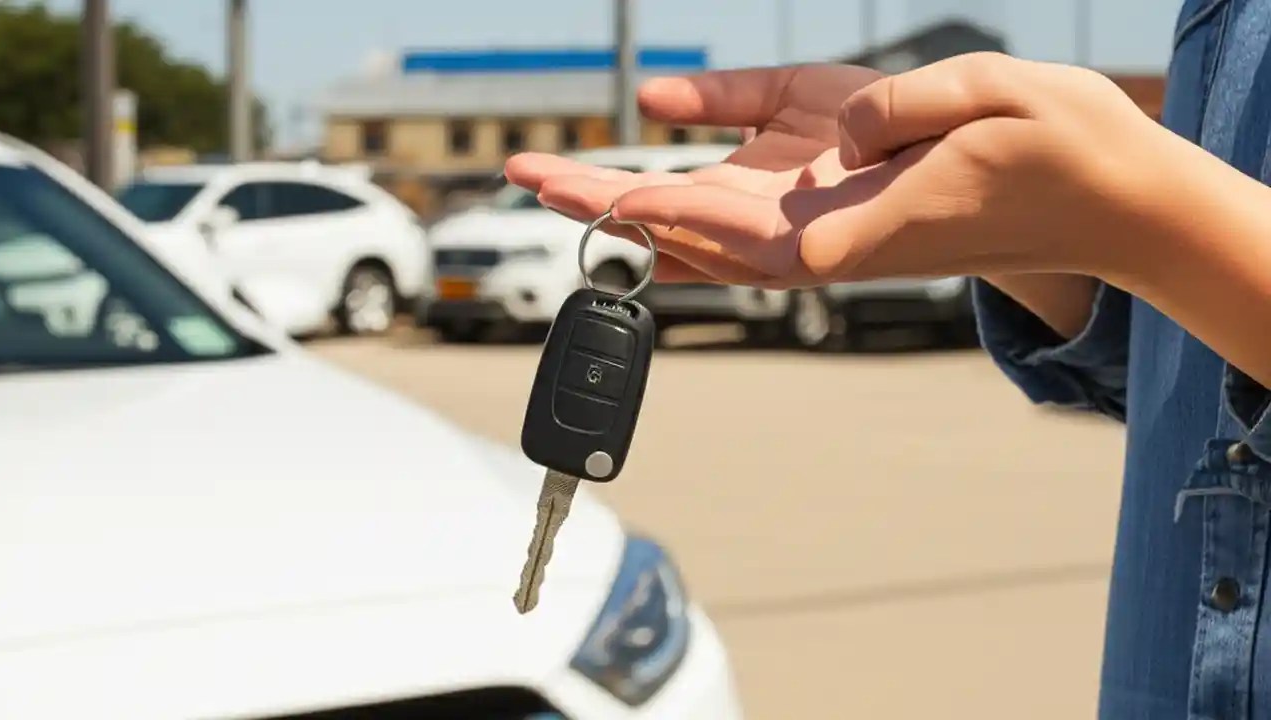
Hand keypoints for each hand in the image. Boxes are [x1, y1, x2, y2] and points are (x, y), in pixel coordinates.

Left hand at [516, 53, 1174, 288]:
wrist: (1097, 196)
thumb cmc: (1050, 149)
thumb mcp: (979, 104)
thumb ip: (891, 112)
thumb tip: (836, 130)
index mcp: (845, 231)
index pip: (719, 221)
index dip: (640, 203)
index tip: (574, 188)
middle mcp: (819, 240)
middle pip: (686, 229)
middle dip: (604, 204)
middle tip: (523, 176)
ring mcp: (822, 226)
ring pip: (703, 227)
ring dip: (630, 206)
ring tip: (559, 183)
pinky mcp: (832, 207)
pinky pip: (743, 213)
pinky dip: (684, 206)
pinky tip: (640, 199)